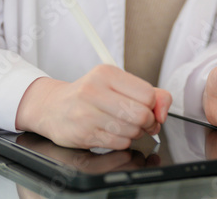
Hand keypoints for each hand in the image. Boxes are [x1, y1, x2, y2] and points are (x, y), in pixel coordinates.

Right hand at [15, 65, 170, 149]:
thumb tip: (164, 110)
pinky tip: (113, 133)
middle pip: (141, 115)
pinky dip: (122, 142)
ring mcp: (86, 114)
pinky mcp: (83, 134)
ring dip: (134, 133)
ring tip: (124, 126)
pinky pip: (118, 144)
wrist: (52, 107)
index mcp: (107, 74)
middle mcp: (94, 91)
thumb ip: (149, 93)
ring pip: (131, 131)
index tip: (150, 110)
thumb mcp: (116, 84)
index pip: (148, 94)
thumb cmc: (89, 95)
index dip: (154, 107)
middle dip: (147, 123)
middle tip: (142, 123)